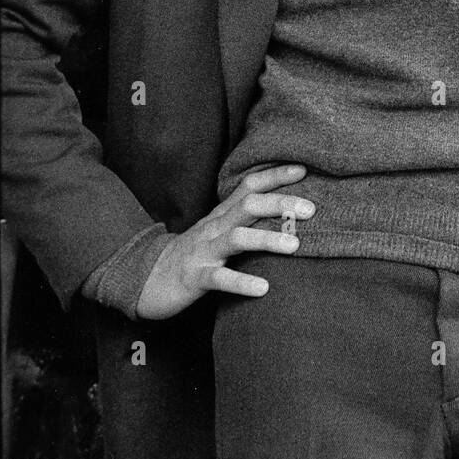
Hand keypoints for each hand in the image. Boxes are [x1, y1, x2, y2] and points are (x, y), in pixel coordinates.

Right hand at [135, 164, 314, 318]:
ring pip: (236, 238)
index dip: (275, 175)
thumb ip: (246, 218)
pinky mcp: (195, 278)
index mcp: (222, 214)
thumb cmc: (194, 254)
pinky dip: (241, 283)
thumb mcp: (218, 230)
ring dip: (266, 239)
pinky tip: (263, 288)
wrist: (147, 278)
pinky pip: (219, 279)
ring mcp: (204, 251)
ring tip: (295, 246)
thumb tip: (285, 208)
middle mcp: (214, 227)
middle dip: (280, 204)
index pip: (249, 186)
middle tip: (311, 209)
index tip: (304, 169)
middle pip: (248, 206)